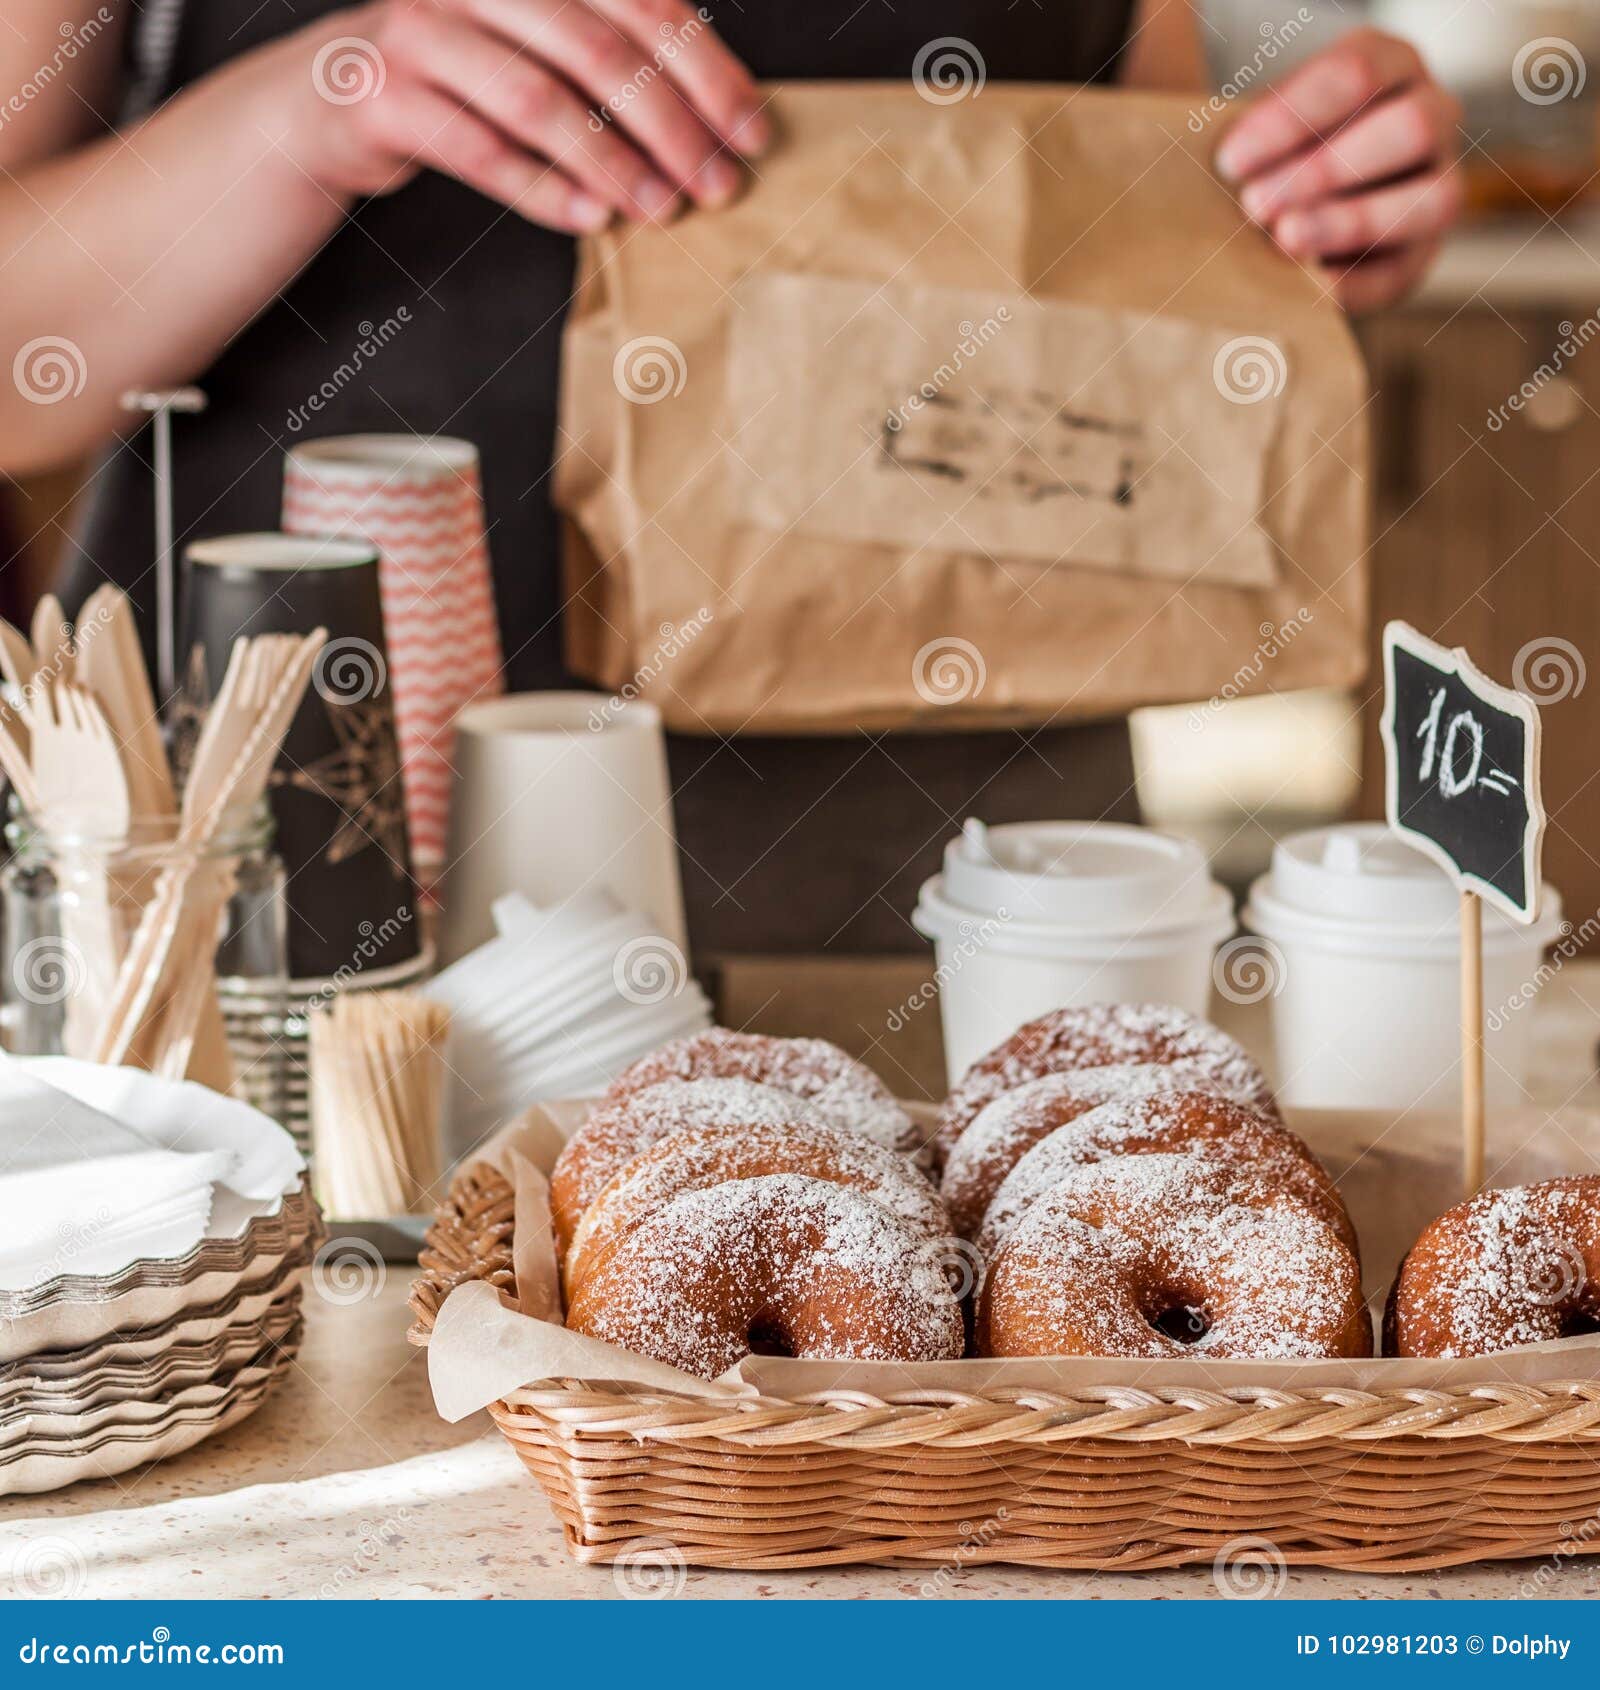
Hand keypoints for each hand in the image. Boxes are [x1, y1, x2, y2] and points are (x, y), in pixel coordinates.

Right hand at [288, 0, 769, 232]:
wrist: (333, 98)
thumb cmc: (463, 81)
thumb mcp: (537, 46)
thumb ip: (608, 58)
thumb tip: (716, 122)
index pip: (642, 2)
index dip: (706, 70)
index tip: (752, 133)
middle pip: (599, 50)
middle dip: (672, 126)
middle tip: (717, 186)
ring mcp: (422, 31)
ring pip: (541, 99)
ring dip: (613, 162)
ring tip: (661, 209)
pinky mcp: (383, 96)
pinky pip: (479, 149)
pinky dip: (543, 189)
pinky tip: (593, 217)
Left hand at [1215, 28, 1461, 311]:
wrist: (1275, 227)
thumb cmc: (1259, 159)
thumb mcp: (1249, 120)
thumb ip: (1227, 96)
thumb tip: (1177, 41)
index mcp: (1388, 65)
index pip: (1357, 71)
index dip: (1292, 117)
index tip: (1229, 159)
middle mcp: (1431, 116)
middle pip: (1407, 127)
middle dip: (1325, 167)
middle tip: (1252, 204)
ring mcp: (1436, 187)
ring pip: (1429, 199)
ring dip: (1349, 220)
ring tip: (1282, 239)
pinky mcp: (1417, 257)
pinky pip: (1400, 270)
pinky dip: (1351, 282)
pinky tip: (1306, 287)